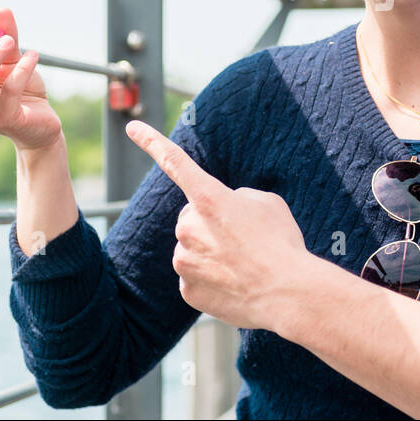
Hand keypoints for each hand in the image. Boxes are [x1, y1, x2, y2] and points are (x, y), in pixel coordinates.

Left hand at [125, 119, 311, 330]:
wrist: (288, 293)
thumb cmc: (281, 243)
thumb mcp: (266, 203)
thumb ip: (236, 198)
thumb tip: (224, 211)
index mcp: (209, 197)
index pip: (175, 162)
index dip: (152, 142)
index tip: (132, 127)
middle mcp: (189, 227)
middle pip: (192, 217)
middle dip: (210, 223)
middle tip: (243, 238)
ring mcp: (184, 260)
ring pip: (191, 248)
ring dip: (211, 251)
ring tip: (243, 262)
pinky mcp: (187, 289)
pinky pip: (195, 276)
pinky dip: (212, 277)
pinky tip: (235, 281)